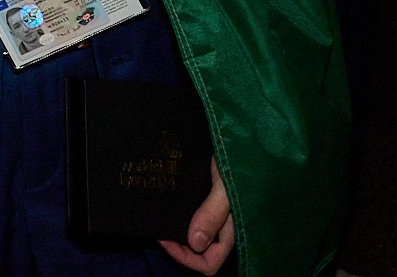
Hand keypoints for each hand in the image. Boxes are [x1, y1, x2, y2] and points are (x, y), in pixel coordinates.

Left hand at [159, 158, 234, 272]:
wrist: (237, 134)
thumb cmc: (237, 158)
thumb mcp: (225, 186)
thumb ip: (212, 214)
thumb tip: (195, 244)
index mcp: (233, 229)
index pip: (210, 262)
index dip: (186, 258)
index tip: (165, 239)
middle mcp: (226, 225)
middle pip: (201, 251)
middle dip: (179, 247)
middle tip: (159, 231)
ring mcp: (220, 211)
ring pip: (198, 233)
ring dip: (180, 231)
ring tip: (161, 219)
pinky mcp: (212, 196)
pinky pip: (197, 214)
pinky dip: (183, 216)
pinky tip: (171, 205)